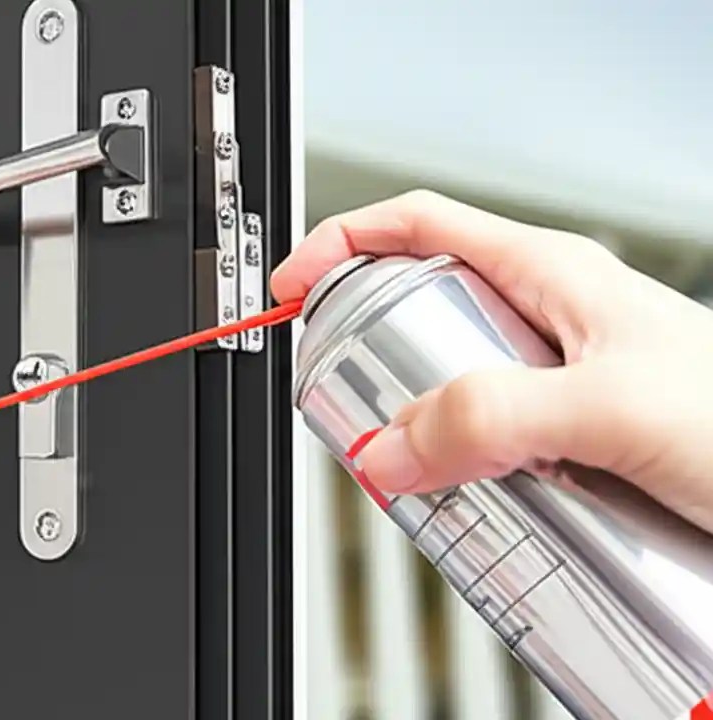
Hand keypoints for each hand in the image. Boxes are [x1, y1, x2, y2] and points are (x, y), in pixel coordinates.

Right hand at [272, 190, 712, 531]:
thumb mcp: (611, 405)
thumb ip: (494, 419)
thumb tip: (391, 444)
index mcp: (550, 276)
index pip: (418, 225)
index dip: (343, 242)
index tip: (291, 285)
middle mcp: (550, 323)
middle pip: (423, 315)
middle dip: (373, 361)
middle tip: (354, 410)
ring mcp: (561, 384)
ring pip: (454, 392)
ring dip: (422, 435)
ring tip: (423, 477)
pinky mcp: (572, 442)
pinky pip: (490, 449)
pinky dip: (463, 477)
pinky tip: (476, 510)